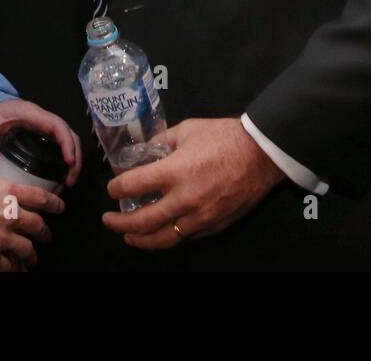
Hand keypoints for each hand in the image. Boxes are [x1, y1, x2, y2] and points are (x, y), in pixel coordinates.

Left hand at [0, 98, 81, 185]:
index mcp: (34, 115)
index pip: (58, 126)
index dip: (67, 142)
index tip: (69, 161)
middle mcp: (46, 121)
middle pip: (71, 136)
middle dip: (75, 158)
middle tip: (70, 181)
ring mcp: (48, 129)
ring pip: (70, 142)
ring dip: (73, 162)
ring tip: (67, 184)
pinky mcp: (46, 136)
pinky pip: (61, 147)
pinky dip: (66, 162)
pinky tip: (60, 179)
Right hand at [0, 176, 63, 271]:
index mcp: (8, 192)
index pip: (41, 197)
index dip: (54, 204)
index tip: (60, 207)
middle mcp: (11, 214)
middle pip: (38, 226)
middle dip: (45, 233)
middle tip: (46, 236)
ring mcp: (3, 237)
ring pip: (28, 250)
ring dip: (33, 256)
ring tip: (33, 259)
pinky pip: (10, 267)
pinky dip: (16, 270)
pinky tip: (17, 271)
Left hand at [102, 118, 283, 249]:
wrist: (261, 154)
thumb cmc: (224, 137)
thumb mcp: (187, 129)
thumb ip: (162, 141)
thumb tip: (143, 151)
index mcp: (174, 171)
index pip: (132, 186)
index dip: (116, 189)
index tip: (112, 189)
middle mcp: (183, 199)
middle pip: (142, 221)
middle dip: (119, 223)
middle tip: (108, 220)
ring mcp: (199, 217)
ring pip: (162, 238)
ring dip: (140, 240)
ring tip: (129, 237)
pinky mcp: (213, 226)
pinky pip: (185, 237)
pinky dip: (168, 237)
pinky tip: (160, 232)